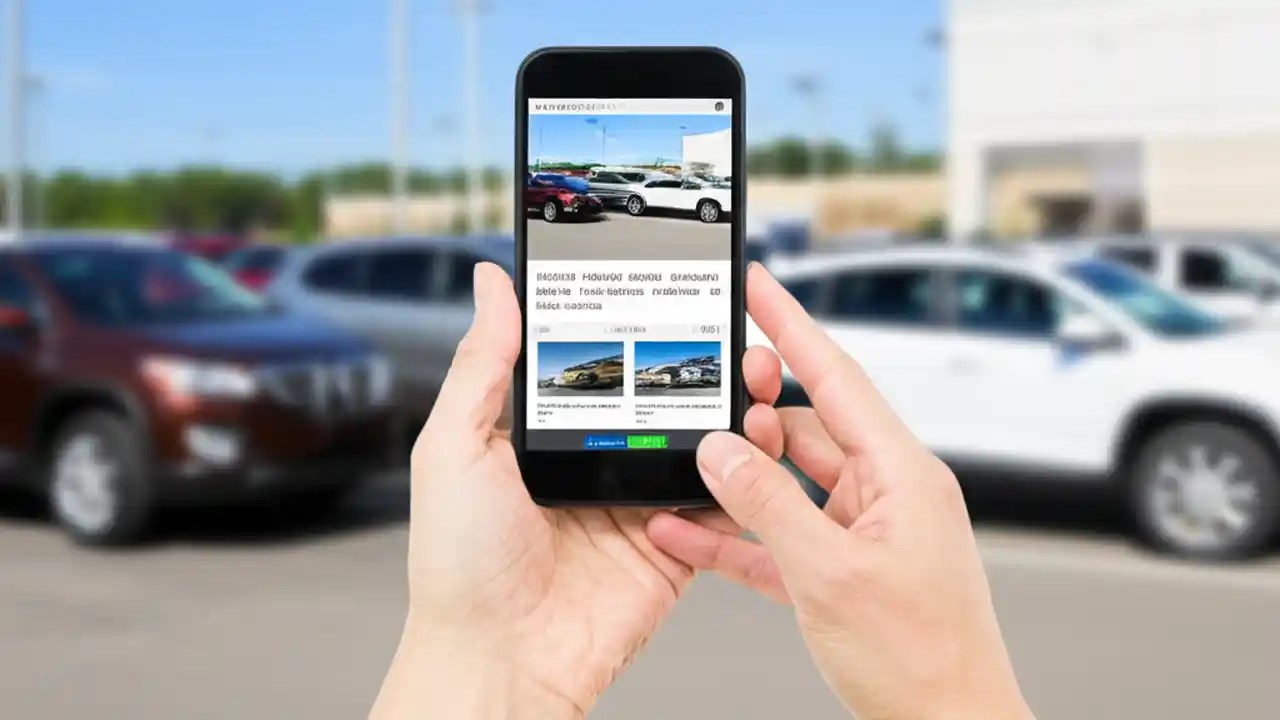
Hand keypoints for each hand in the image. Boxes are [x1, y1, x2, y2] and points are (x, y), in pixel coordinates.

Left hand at [370, 263, 711, 718]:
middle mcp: (592, 462)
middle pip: (657, 398)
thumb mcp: (453, 446)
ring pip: (698, 444)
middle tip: (727, 330)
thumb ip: (483, 363)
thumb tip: (491, 286)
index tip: (660, 285)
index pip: (595, 363)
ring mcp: (635, 503)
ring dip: (730, 412)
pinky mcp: (672, 546)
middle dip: (698, 363)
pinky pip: (717, 504)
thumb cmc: (459, 566)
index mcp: (541, 434)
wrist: (499, 660)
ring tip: (751, 378)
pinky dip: (741, 477)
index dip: (628, 325)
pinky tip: (751, 445)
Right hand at [647, 265, 1032, 719]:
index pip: (837, 377)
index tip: (758, 284)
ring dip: (735, 481)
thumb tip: (721, 451)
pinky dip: (736, 533)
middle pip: (804, 429)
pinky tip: (689, 530)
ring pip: (785, 483)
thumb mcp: (830, 573)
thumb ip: (768, 505)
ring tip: (685, 472)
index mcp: (901, 473)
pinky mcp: (838, 570)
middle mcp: (884, 492)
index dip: (792, 325)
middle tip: (702, 404)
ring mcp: (861, 531)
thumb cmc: (920, 659)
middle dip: (749, 418)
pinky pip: (778, 535)